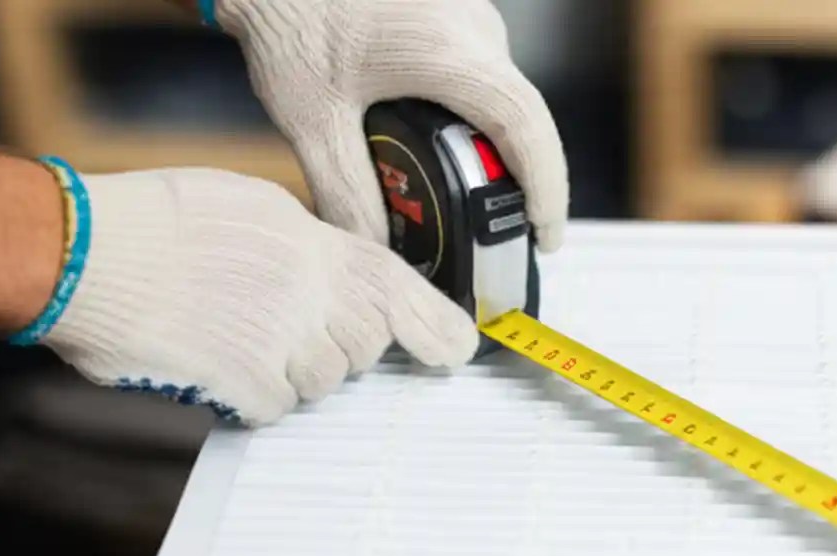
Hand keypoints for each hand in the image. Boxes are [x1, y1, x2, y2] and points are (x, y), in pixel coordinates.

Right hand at [41, 167, 479, 425]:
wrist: (86, 255)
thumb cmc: (159, 222)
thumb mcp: (256, 209)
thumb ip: (311, 249)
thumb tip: (341, 284)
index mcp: (316, 246)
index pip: (398, 290)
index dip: (435, 324)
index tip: (457, 350)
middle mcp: (311, 296)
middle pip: (363, 348)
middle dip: (342, 346)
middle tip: (292, 328)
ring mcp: (284, 345)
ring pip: (321, 383)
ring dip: (293, 370)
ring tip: (238, 334)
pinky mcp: (248, 386)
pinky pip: (277, 408)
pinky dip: (253, 395)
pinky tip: (217, 362)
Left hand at [211, 0, 568, 251]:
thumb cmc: (289, 20)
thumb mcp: (312, 122)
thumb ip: (346, 193)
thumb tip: (378, 251)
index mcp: (450, 55)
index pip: (527, 129)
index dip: (547, 190)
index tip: (545, 237)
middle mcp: (476, 30)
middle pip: (524, 118)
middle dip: (524, 181)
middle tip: (506, 232)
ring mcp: (471, 15)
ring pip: (507, 97)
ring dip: (498, 148)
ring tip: (471, 197)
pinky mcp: (458, 12)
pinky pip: (487, 75)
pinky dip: (479, 118)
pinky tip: (444, 144)